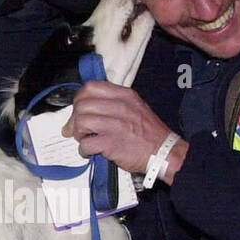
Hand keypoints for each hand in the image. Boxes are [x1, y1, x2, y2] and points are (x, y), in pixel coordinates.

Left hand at [62, 81, 187, 180]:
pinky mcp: (111, 143)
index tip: (79, 109)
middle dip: (75, 118)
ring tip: (85, 139)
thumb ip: (114, 103)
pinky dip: (83, 150)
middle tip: (79, 129)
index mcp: (124, 96)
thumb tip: (89, 108)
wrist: (164, 152)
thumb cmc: (150, 133)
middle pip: (82, 105)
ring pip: (81, 122)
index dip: (80, 98)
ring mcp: (115, 125)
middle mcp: (119, 107)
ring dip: (78, 133)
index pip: (91, 87)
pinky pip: (85, 143)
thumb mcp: (136, 107)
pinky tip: (90, 152)